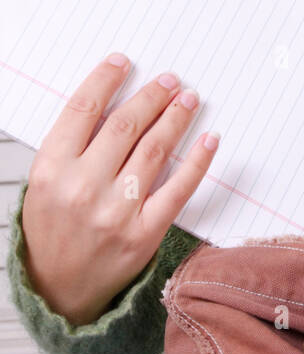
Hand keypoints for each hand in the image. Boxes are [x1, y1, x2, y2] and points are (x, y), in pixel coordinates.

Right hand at [20, 54, 219, 325]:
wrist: (60, 290)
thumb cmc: (53, 231)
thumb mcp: (44, 183)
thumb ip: (72, 146)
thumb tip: (113, 100)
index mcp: (51, 170)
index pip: (82, 110)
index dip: (105, 79)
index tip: (123, 62)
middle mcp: (82, 188)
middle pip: (125, 125)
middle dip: (152, 96)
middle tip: (170, 80)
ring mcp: (116, 212)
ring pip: (154, 149)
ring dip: (176, 118)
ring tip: (188, 99)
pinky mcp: (144, 233)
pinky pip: (179, 188)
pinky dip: (198, 161)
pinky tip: (209, 139)